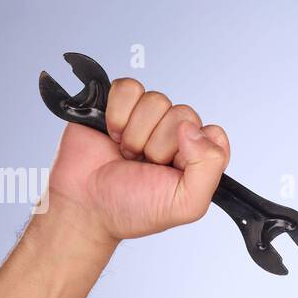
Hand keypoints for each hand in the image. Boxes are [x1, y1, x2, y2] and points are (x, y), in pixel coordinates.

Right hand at [43, 78, 230, 242]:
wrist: (85, 206)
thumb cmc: (133, 209)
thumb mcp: (186, 204)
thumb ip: (209, 167)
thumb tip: (193, 128)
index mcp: (196, 157)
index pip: (212, 133)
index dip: (191, 150)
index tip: (171, 169)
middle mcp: (174, 136)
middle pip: (182, 113)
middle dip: (158, 144)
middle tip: (143, 165)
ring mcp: (147, 119)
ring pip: (156, 100)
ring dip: (135, 132)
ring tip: (126, 154)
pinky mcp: (119, 106)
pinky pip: (128, 88)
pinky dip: (117, 113)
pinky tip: (112, 135)